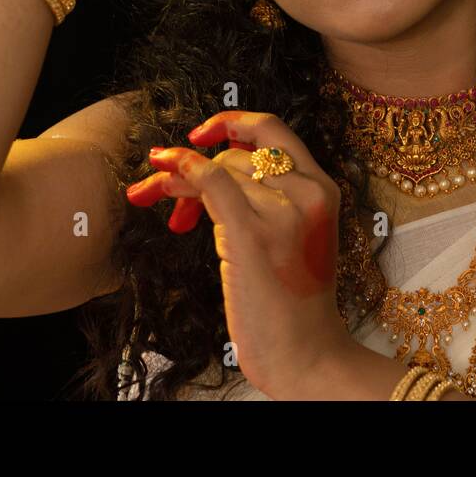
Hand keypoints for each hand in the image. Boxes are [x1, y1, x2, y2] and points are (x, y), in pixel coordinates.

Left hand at [126, 110, 354, 399]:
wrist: (306, 354)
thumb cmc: (295, 304)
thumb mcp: (297, 237)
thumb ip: (270, 200)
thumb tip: (212, 171)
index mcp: (323, 189)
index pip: (274, 131)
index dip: (233, 122)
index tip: (202, 135)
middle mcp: (307, 192)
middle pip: (235, 155)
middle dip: (194, 167)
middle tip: (164, 193)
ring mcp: (281, 212)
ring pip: (217, 169)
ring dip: (176, 180)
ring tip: (152, 197)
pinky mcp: (252, 234)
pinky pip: (211, 182)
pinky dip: (182, 170)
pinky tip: (159, 173)